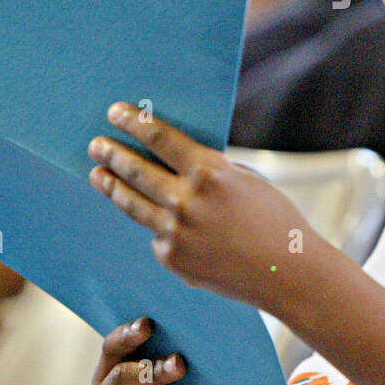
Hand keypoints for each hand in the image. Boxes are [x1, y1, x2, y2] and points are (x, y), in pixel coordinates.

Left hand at [87, 102, 316, 311]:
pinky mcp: (173, 260)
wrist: (288, 273)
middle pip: (136, 170)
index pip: (159, 138)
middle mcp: (185, 201)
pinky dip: (158, 226)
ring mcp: (175, 233)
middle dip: (112, 154)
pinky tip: (160, 222)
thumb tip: (174, 161)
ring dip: (112, 186)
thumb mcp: (246, 179)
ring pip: (133, 204)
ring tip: (97, 174)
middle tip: (96, 144)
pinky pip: (157, 236)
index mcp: (208, 172)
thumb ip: (208, 170)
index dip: (134, 122)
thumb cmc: (275, 220)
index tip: (115, 112)